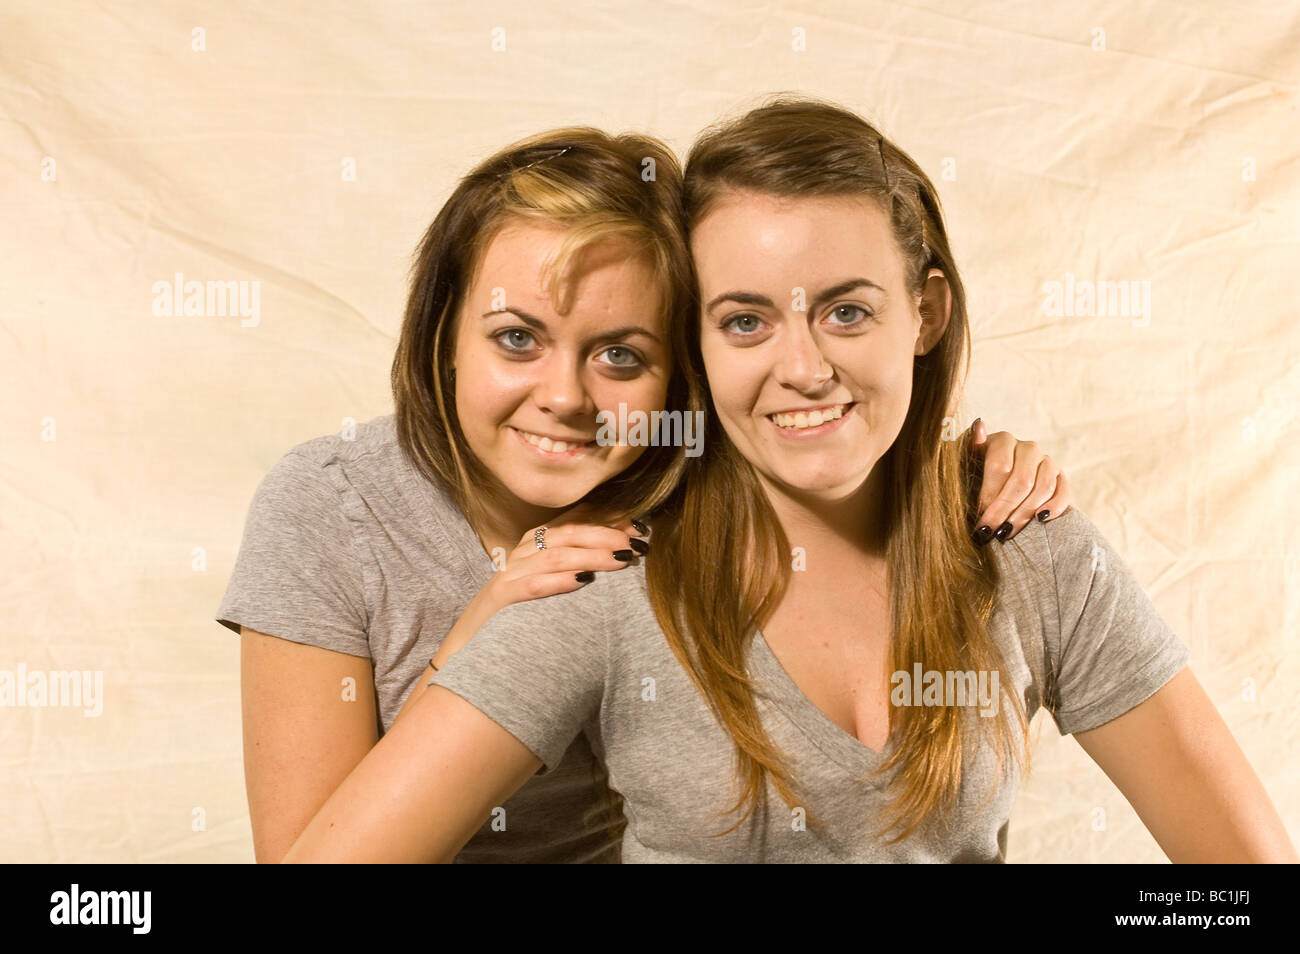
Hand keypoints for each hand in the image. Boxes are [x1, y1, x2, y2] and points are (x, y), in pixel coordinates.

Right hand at [484, 503, 646, 607]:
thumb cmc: (515, 612)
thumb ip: (573, 564)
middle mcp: (523, 552)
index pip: (573, 522)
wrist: (470, 641)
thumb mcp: (543, 581)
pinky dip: (561, 581)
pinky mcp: (503, 598)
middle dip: (605, 534)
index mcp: (534, 543)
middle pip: (568, 533)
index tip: (636, 525)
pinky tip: (583, 580)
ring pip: (556, 556)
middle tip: (636, 542)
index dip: (606, 520)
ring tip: (621, 559)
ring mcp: (511, 573)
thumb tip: (618, 555)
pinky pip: (535, 585)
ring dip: (592, 555)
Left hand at [968, 418, 1070, 543]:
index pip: (1000, 467)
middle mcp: (1028, 448)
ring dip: (1024, 513)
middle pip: (1022, 480)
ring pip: (1043, 487)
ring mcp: (1046, 462)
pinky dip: (1054, 507)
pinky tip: (1040, 520)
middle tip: (990, 532)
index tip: (978, 518)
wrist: (992, 481)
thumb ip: (968, 446)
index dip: (988, 495)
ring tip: (1006, 532)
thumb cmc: (972, 471)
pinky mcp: (1060, 477)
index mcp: (1003, 440)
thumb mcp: (963, 460)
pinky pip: (1064, 492)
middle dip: (1004, 510)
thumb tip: (979, 426)